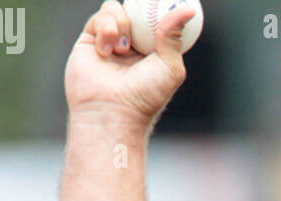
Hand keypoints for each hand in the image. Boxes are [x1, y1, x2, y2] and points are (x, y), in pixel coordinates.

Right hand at [64, 1, 194, 128]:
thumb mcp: (170, 66)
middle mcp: (134, 45)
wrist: (111, 110)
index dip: (162, 9)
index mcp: (155, 52)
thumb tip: (188, 8)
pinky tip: (106, 50)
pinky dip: (105, 28)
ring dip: (120, 22)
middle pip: (136, 11)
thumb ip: (174, 35)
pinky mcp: (91, 39)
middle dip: (141, 7)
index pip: (159, 22)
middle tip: (147, 3)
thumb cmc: (145, 95)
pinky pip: (100, 18)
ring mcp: (112, 41)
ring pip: (116, 10)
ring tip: (122, 47)